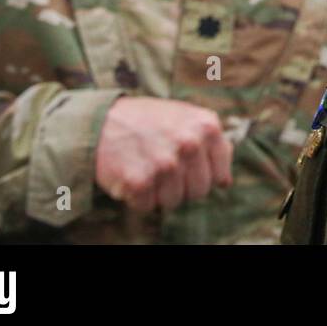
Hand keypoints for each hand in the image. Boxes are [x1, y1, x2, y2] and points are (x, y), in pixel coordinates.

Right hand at [95, 98, 232, 212]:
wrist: (100, 120)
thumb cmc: (149, 121)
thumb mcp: (187, 119)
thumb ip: (212, 144)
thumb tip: (226, 181)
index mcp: (207, 127)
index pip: (219, 176)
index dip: (202, 177)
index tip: (186, 167)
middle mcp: (190, 144)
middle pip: (198, 192)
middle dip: (181, 186)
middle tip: (162, 168)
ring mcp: (165, 163)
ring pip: (173, 202)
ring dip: (158, 193)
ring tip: (146, 168)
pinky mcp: (139, 181)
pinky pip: (147, 206)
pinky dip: (137, 198)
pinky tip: (131, 175)